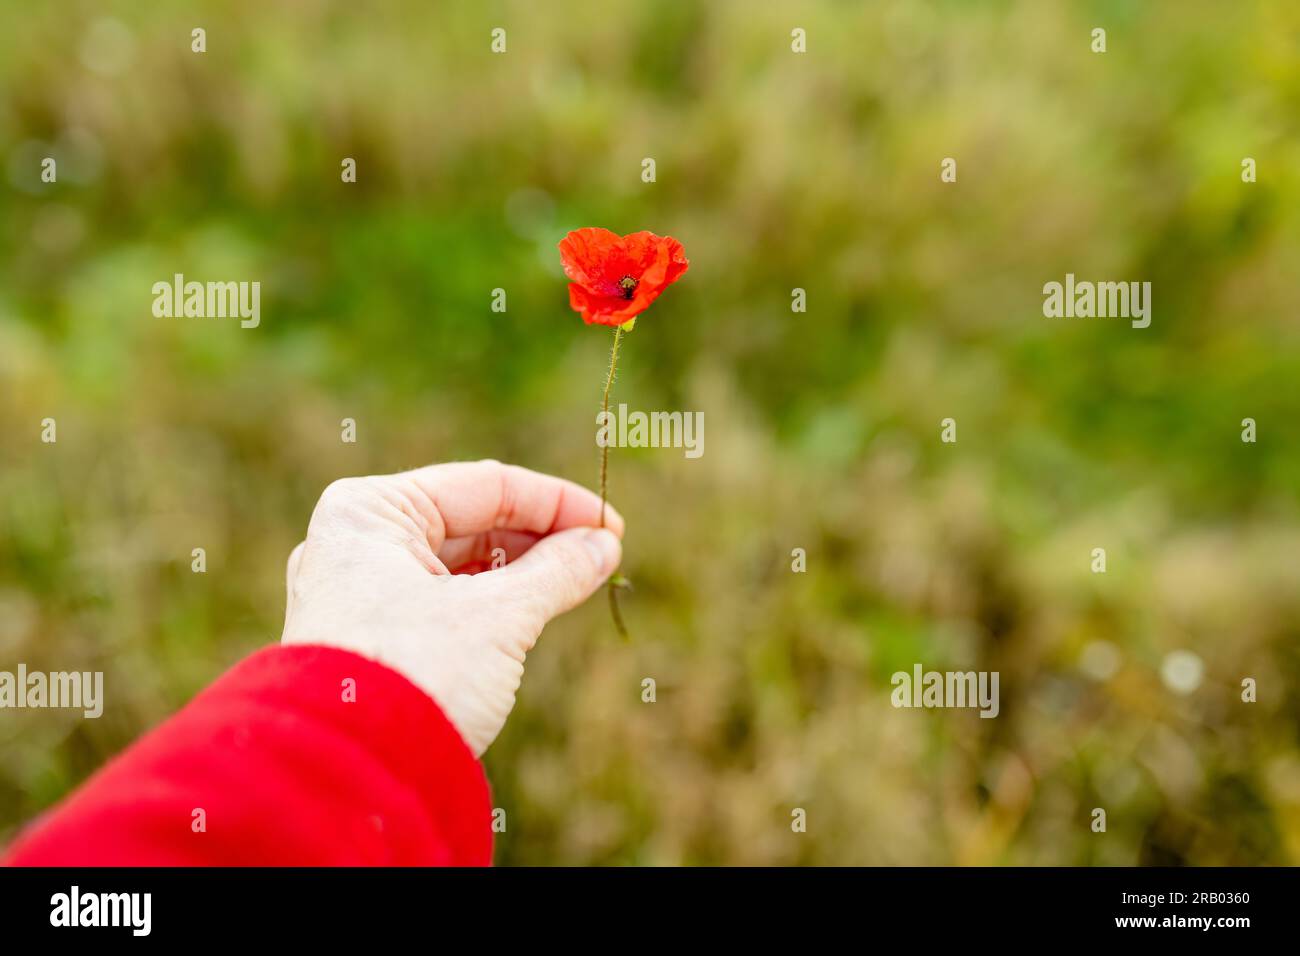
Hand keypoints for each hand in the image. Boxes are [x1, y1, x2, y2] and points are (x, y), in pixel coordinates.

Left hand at [281, 459, 623, 754]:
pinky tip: (532, 612)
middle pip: (470, 521)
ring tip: (576, 583)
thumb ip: (558, 571)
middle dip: (540, 538)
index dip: (558, 504)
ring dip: (518, 573)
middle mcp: (356, 541)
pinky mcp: (367, 636)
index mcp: (372, 510)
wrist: (349, 778)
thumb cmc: (415, 676)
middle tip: (602, 557)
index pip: (485, 485)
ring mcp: (357, 591)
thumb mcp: (499, 617)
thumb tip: (603, 547)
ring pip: (456, 564)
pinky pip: (440, 601)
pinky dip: (489, 603)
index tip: (612, 528)